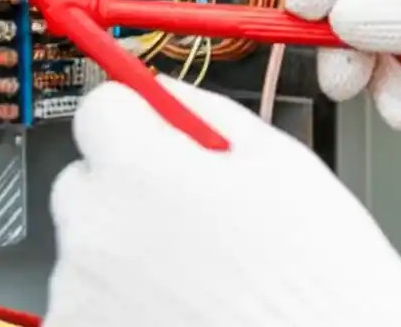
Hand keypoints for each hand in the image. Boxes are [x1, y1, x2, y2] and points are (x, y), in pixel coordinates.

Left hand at [45, 76, 400, 326]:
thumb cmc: (320, 277)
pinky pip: (90, 303)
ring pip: (92, 249)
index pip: (102, 109)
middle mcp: (95, 231)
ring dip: (129, 256)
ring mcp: (80, 294)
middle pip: (88, 181)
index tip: (160, 141)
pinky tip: (184, 311)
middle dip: (131, 192)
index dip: (140, 122)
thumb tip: (167, 94)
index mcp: (139, 168)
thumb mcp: (282, 163)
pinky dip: (123, 306)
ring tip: (201, 281)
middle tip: (195, 223)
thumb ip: (205, 113)